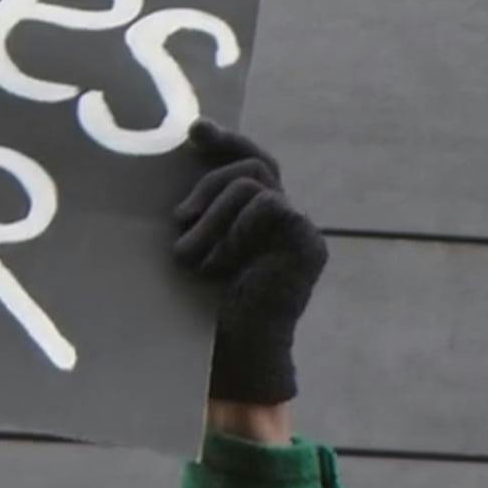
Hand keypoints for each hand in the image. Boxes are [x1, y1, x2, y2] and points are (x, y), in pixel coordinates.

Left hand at [172, 120, 328, 416]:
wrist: (234, 355)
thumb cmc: (204, 310)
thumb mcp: (194, 245)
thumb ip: (199, 210)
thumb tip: (179, 162)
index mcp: (258, 218)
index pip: (251, 162)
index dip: (226, 142)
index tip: (195, 131)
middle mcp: (284, 219)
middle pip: (252, 165)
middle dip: (208, 186)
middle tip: (178, 220)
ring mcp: (300, 231)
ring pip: (253, 185)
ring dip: (214, 218)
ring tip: (191, 259)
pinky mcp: (308, 244)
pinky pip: (271, 205)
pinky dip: (238, 230)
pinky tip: (221, 263)